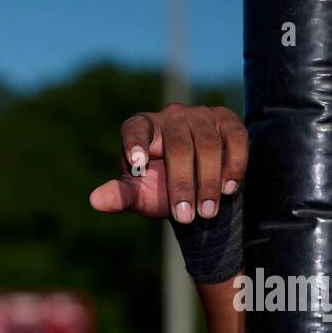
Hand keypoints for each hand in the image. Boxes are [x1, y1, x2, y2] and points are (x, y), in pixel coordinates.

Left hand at [89, 104, 247, 222]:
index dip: (134, 143)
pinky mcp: (227, 122)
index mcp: (141, 127)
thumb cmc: (159, 187)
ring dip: (208, 182)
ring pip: (208, 144)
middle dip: (182, 184)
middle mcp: (170, 116)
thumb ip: (120, 196)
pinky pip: (236, 139)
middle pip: (178, 146)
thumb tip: (95, 201)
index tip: (135, 164)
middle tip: (185, 217)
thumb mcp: (138, 194)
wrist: (194, 185)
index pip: (134, 128)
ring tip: (206, 213)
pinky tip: (228, 189)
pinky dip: (234, 164)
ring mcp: (201, 115)